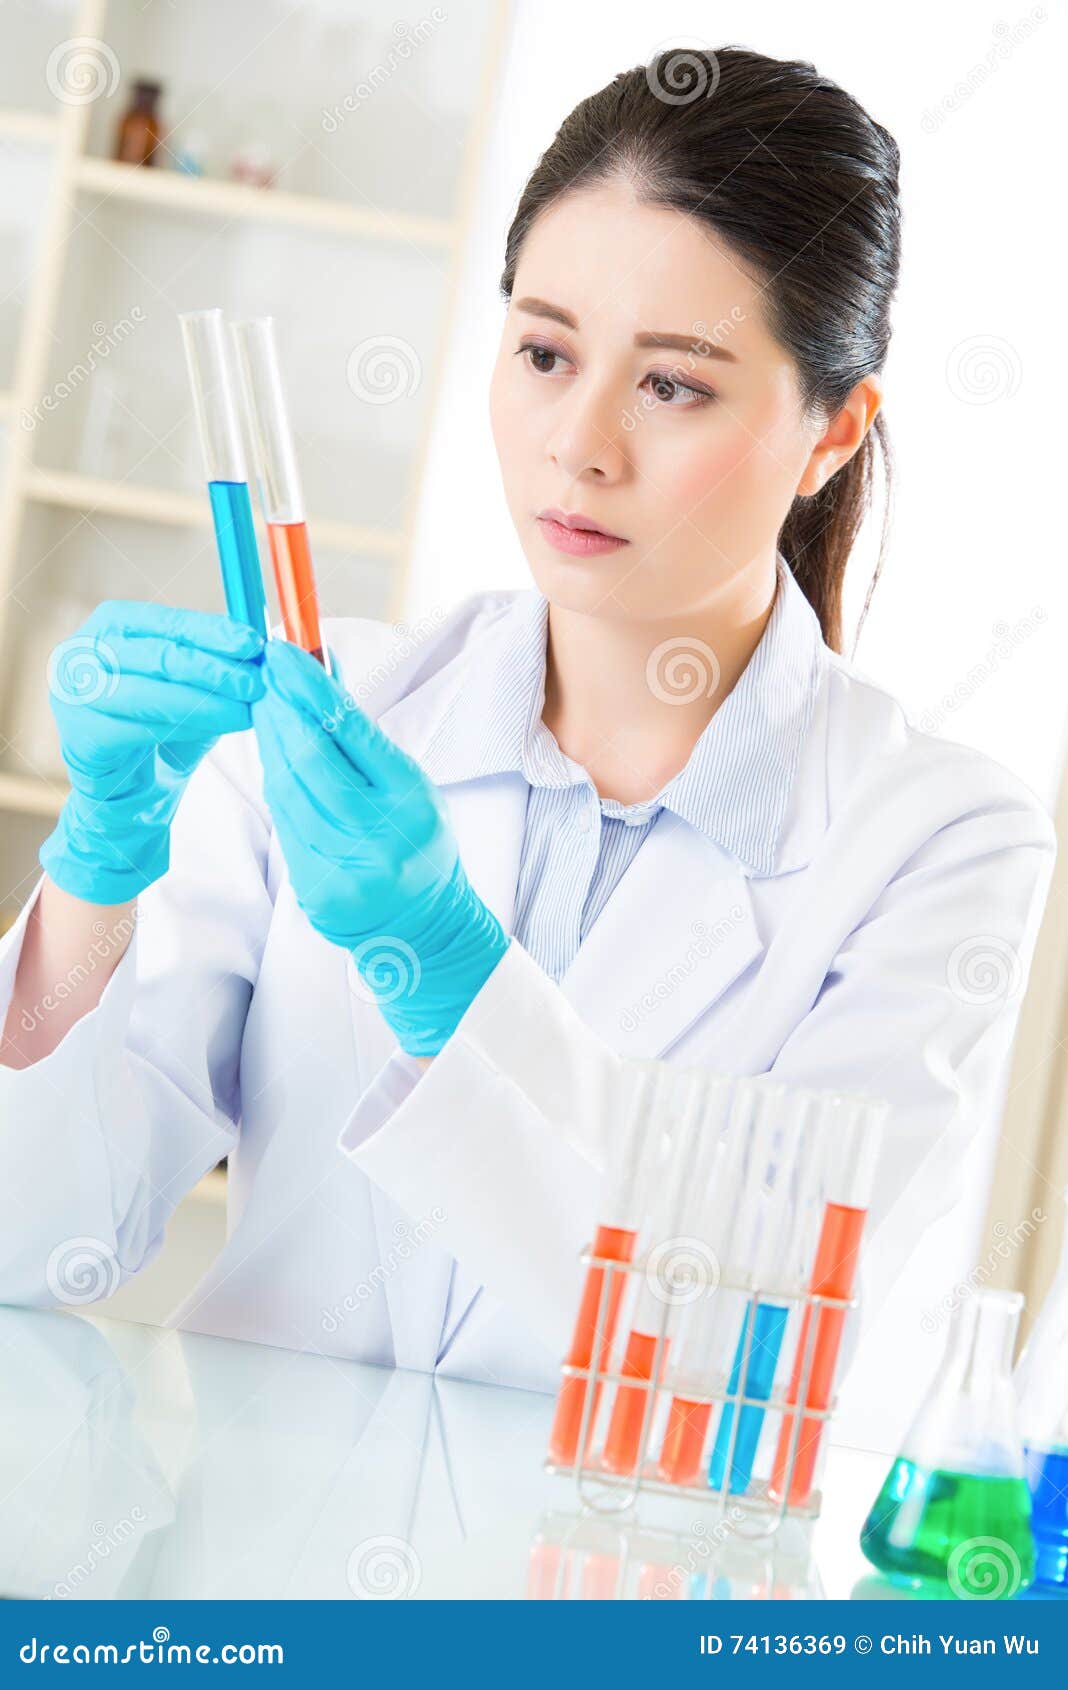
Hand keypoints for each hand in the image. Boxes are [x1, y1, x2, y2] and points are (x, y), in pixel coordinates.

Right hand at [39, 601, 265, 903]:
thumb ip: (215, 660)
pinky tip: (222, 727)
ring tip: (248, 708)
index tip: (254, 643)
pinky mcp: (80, 736)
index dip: (212, 631)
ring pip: (151, 693)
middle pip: (159, 655)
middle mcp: (83, 652)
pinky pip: (140, 729)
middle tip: (257, 681)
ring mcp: (74, 694)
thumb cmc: (160, 722)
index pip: (166, 620)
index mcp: (111, 624)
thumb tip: (261, 647)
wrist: (126, 784)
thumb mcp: (189, 683)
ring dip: (206, 701)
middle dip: (215, 669)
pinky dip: (185, 728)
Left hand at [251, 637, 509, 1055]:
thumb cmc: (421, 846)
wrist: (424, 928)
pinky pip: (284, 824)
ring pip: (288, 790)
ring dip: (271, 741)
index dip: (312, 688)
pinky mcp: (315, 890)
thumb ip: (365, 739)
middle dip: (282, 708)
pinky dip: (276, 785)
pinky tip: (273, 757)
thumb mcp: (410, 786)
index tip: (285, 652)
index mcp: (411, 801)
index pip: (352, 733)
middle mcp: (379, 836)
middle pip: (311, 759)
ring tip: (265, 706)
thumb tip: (324, 674)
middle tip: (264, 672)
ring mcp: (344, 867)